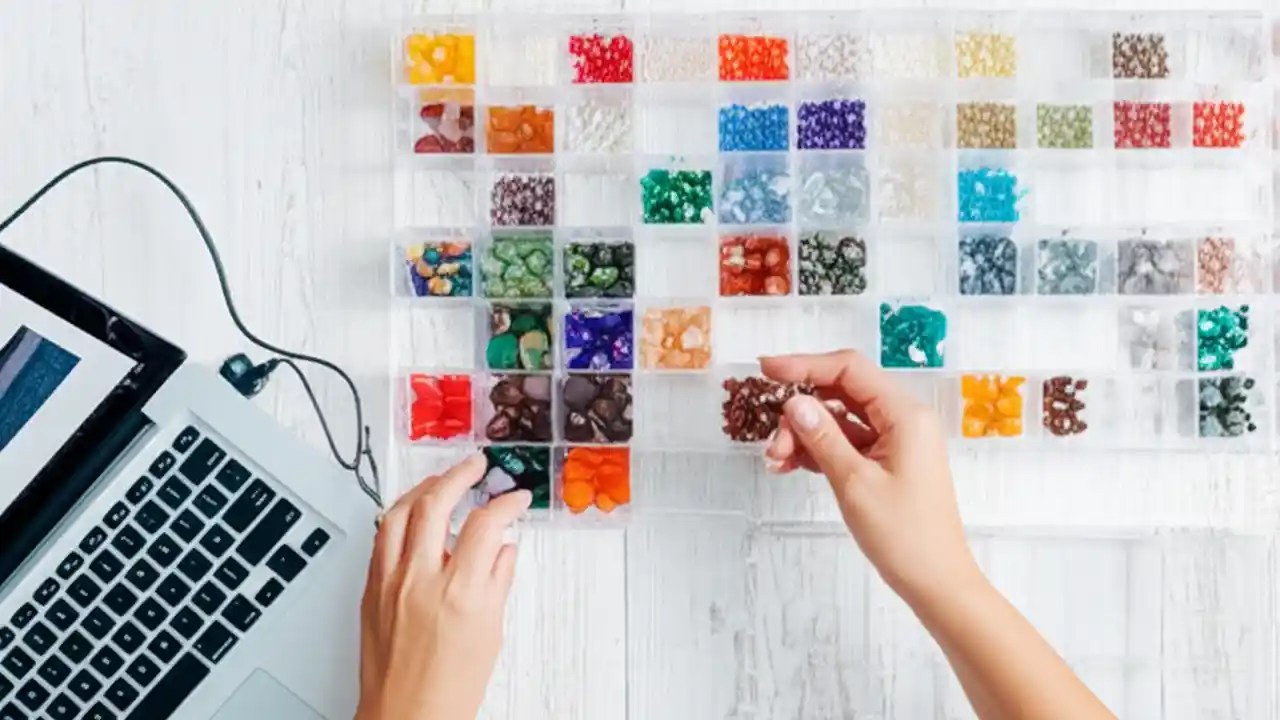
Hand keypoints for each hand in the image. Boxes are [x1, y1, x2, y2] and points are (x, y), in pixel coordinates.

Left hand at [357, 454, 529, 719]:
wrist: (406, 718)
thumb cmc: (449, 690)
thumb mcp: (490, 633)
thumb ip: (498, 582)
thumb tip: (505, 549)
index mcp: (460, 592)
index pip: (487, 524)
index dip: (506, 502)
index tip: (516, 498)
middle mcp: (421, 580)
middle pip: (436, 502)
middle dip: (459, 474)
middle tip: (475, 464)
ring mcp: (390, 582)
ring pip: (400, 512)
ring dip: (424, 487)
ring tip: (442, 479)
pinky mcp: (370, 591)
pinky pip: (381, 538)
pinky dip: (400, 516)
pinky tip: (412, 514)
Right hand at [761, 350, 980, 605]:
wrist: (936, 581)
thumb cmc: (905, 536)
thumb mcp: (854, 483)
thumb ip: (823, 437)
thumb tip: (794, 403)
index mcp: (905, 415)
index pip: (849, 370)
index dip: (805, 365)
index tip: (767, 370)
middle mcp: (903, 419)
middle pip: (841, 393)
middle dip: (800, 411)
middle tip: (772, 444)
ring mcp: (895, 440)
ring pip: (839, 419)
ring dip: (804, 434)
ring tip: (778, 461)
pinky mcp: (886, 461)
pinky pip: (846, 442)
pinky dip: (818, 450)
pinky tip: (791, 465)